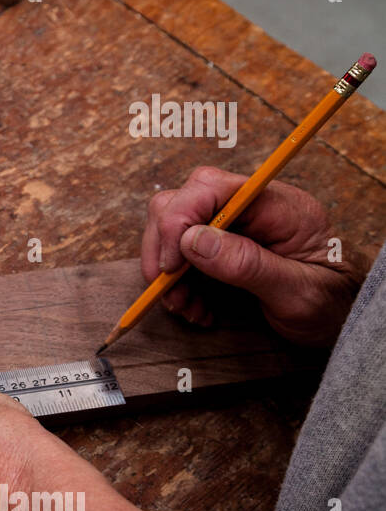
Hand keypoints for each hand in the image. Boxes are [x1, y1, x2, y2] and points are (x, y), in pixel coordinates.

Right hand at [143, 166, 366, 344]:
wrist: (345, 322)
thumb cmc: (333, 307)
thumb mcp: (297, 293)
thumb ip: (247, 265)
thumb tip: (192, 241)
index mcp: (279, 207)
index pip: (210, 188)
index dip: (179, 221)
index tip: (170, 267)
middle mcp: (252, 208)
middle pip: (182, 201)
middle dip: (166, 248)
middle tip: (169, 291)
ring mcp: (236, 226)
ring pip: (174, 228)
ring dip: (167, 271)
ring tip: (185, 307)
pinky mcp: (223, 247)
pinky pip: (181, 253)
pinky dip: (176, 283)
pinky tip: (195, 307)